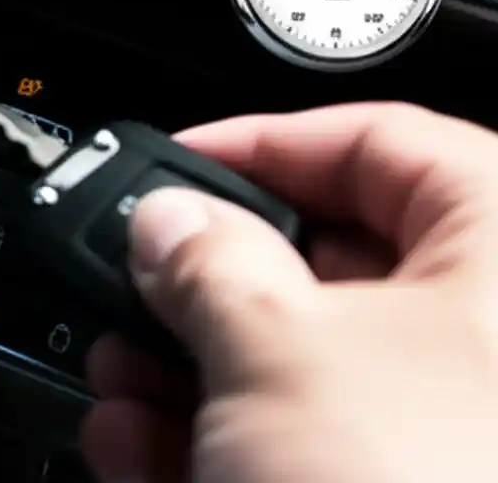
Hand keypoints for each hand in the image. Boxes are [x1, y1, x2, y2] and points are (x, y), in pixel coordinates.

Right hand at [79, 102, 497, 482]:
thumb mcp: (279, 347)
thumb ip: (209, 262)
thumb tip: (169, 224)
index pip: (383, 144)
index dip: (265, 142)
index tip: (177, 164)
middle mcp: (481, 339)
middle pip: (322, 262)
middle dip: (202, 278)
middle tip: (136, 277)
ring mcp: (436, 427)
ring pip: (289, 361)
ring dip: (181, 364)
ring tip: (120, 369)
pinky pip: (283, 440)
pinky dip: (200, 436)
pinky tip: (137, 440)